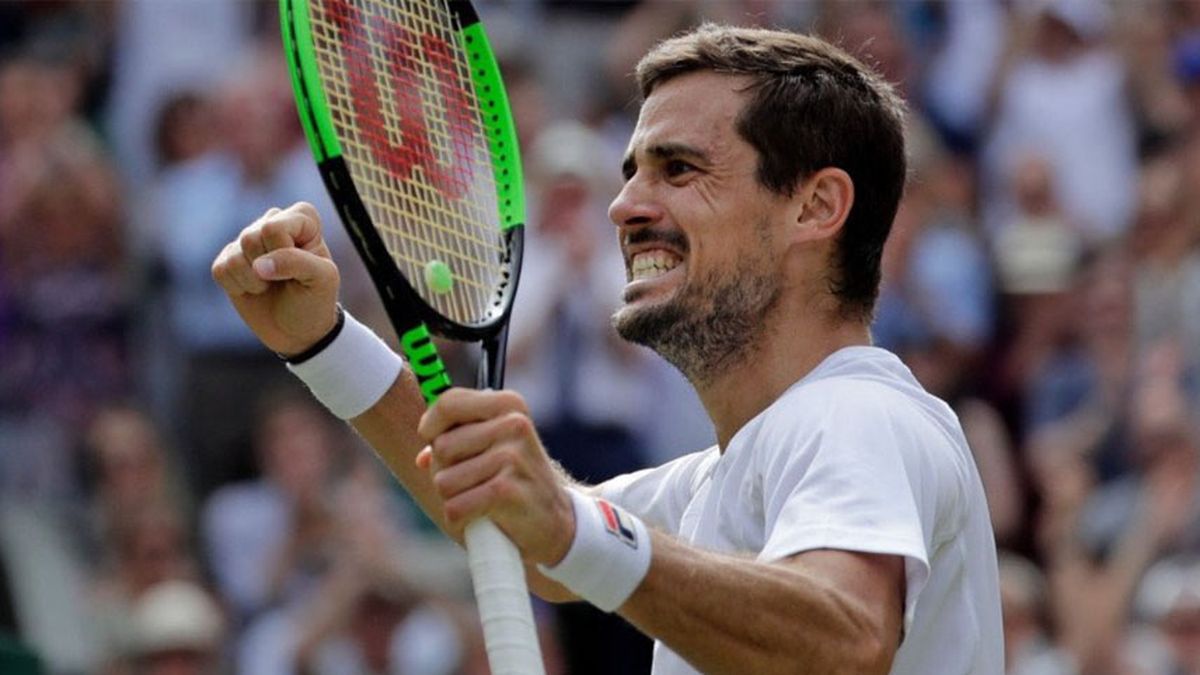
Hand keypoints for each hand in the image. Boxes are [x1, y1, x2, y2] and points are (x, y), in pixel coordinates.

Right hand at [211, 202, 339, 355]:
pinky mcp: (229, 258)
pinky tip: (256, 289)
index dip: (283, 254)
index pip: (273, 228)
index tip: (301, 269)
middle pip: (250, 238)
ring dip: (254, 282)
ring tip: (271, 285)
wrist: (298, 331)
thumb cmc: (315, 299)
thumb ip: (295, 263)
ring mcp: (249, 239)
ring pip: (234, 255)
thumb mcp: (322, 280)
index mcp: (302, 217)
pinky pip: (220, 270)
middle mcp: (273, 221)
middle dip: (267, 270)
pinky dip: (238, 288)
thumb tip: (258, 266)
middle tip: (285, 280)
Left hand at [415, 388, 574, 565]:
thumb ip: (458, 439)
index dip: (430, 425)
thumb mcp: (494, 446)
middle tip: (470, 480)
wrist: (556, 520)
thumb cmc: (515, 480)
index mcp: (508, 405)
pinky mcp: (507, 491)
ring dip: (452, 498)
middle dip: (444, 470)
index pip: (449, 402)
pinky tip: (479, 518)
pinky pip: (455, 507)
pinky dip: (460, 520)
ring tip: (478, 499)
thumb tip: (421, 456)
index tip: (431, 439)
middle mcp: (513, 425)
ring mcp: (512, 457)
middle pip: (441, 446)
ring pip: (444, 480)